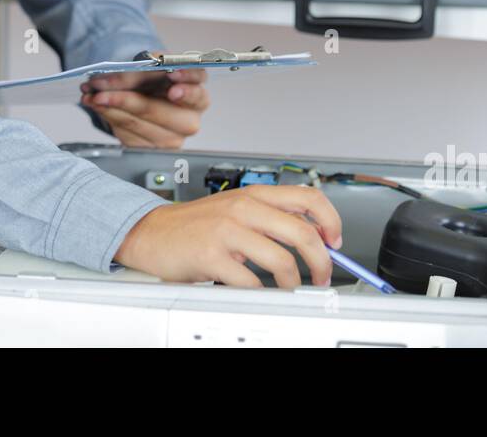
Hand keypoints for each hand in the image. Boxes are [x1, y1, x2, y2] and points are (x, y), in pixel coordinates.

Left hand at [80, 68, 208, 147]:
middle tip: (100, 86)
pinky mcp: (151, 149)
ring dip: (108, 105)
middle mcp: (189, 120)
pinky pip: (124, 133)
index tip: (171, 74)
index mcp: (198, 96)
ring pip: (134, 122)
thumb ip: (145, 66)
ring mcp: (171, 139)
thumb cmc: (155, 81)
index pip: (197, 88)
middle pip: (156, 109)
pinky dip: (107, 115)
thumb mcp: (154, 66)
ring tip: (91, 93)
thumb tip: (120, 74)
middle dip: (123, 96)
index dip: (185, 81)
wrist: (148, 97)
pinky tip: (97, 104)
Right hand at [113, 184, 343, 288]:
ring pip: (282, 260)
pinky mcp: (211, 255)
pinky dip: (260, 293)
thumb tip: (311, 236)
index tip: (335, 242)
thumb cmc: (195, 225)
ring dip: (293, 282)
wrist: (151, 232)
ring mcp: (227, 230)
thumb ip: (269, 217)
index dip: (331, 221)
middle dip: (322, 261)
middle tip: (322, 276)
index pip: (309, 197)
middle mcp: (243, 207)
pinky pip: (251, 282)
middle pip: (303, 232)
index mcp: (253, 194)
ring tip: (290, 288)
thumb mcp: (235, 209)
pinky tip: (256, 291)